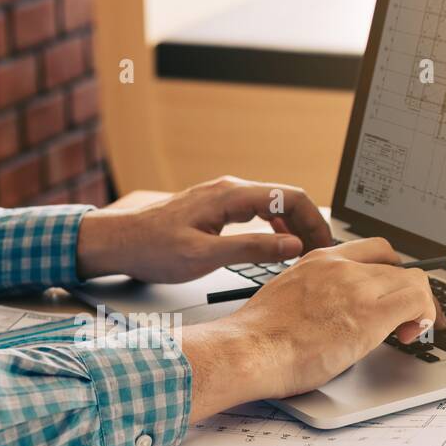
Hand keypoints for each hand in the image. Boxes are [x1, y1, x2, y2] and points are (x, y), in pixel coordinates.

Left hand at [75, 176, 333, 281]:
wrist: (119, 242)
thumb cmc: (152, 249)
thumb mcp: (204, 256)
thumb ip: (250, 249)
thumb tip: (292, 246)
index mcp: (231, 196)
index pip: (290, 198)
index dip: (315, 221)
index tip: (326, 246)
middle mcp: (230, 190)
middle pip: (286, 199)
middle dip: (309, 225)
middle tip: (322, 255)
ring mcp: (223, 198)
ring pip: (272, 205)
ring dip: (293, 227)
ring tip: (305, 254)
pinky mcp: (216, 209)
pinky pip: (257, 212)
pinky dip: (274, 228)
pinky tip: (277, 247)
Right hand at [180, 238, 443, 418]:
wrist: (247, 350)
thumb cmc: (257, 340)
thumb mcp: (287, 301)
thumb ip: (315, 299)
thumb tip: (331, 319)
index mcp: (317, 261)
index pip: (370, 251)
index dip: (390, 272)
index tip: (395, 291)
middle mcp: (339, 266)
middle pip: (395, 265)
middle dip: (409, 290)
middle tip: (413, 317)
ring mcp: (356, 286)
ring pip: (412, 280)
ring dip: (420, 306)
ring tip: (413, 330)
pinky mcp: (370, 313)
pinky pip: (418, 301)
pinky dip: (426, 316)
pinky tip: (412, 335)